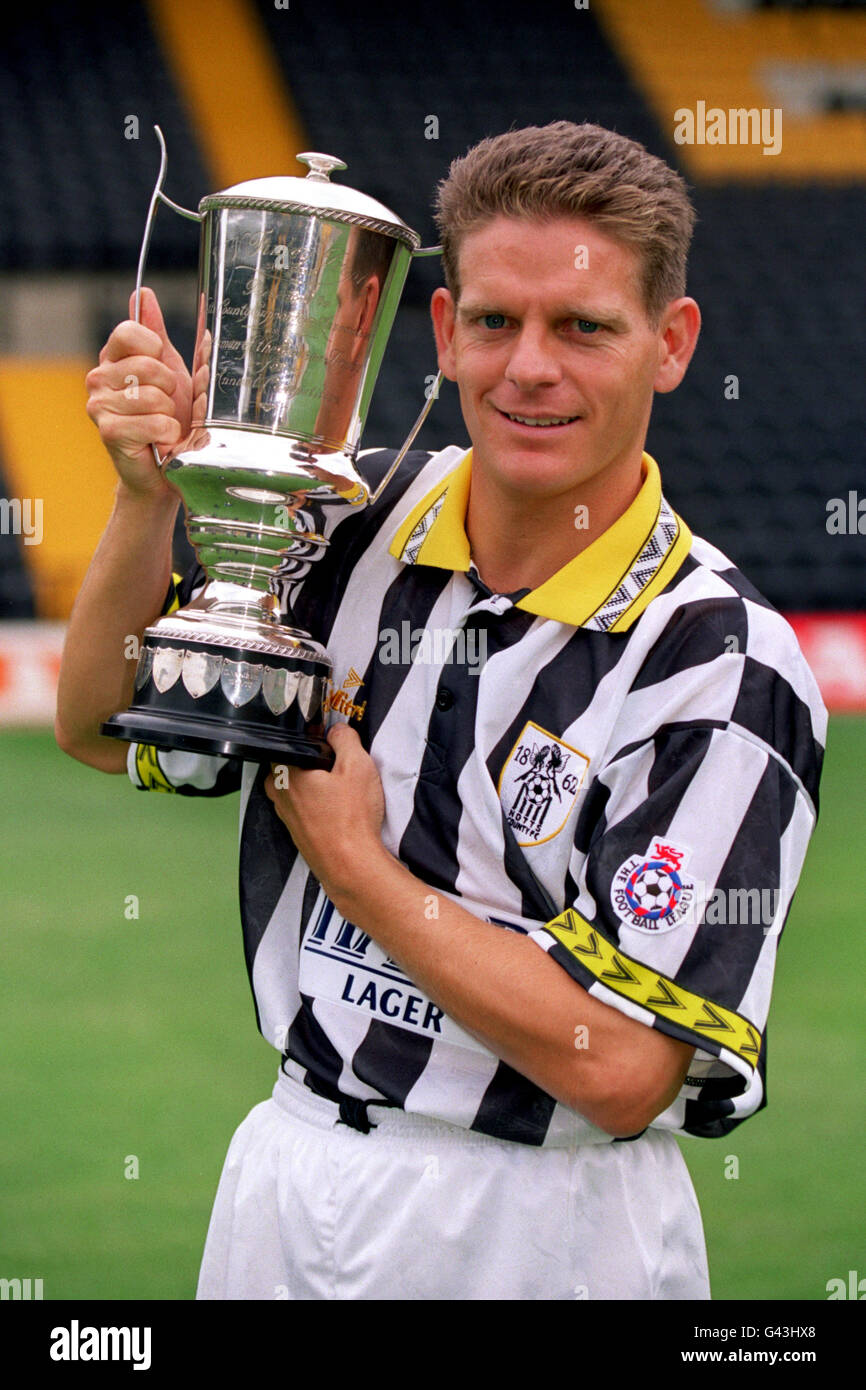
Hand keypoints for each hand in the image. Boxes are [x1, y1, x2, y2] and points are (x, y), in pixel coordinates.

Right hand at [85, 287, 192, 496]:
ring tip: (163, 424)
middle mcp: (99, 378)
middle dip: (170, 387)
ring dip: (170, 413)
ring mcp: (99, 405)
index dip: (155, 348)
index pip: (130, 332)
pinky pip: (155, 421)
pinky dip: (168, 432)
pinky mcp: (109, 432)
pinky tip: (160, 440)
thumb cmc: (169, 416)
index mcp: (112, 357)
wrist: (166, 467)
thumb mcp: (169, 369)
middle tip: (166, 404)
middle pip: (147, 365)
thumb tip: (143, 294)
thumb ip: (156, 332)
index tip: (162, 366)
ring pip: (153, 396)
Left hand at [264, 724, 389, 902]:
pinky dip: (319, 807)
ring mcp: (286, 816)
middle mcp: (278, 794)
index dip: (313, 738)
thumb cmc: (351, 818)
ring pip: (298, 789)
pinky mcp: (297, 833)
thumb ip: (345, 738)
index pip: (291, 742)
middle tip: (340, 769)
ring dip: (317, 786)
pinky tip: (340, 811)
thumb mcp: (357, 765)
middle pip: (293, 765)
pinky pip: (304, 810)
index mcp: (285, 772)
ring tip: (344, 793)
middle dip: (315, 763)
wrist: (351, 866)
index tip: (332, 743)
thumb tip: (337, 730)